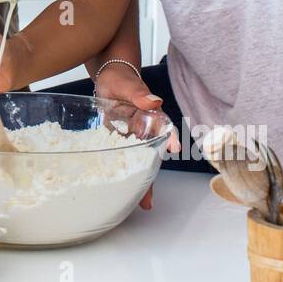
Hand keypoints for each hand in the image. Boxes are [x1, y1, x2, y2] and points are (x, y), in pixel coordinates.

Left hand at [93, 64, 179, 210]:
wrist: (108, 78)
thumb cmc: (121, 78)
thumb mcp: (128, 84)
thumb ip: (139, 92)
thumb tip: (154, 100)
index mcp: (150, 115)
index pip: (164, 128)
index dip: (169, 139)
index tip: (174, 149)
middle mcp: (143, 129)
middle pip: (150, 154)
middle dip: (150, 177)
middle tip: (148, 200)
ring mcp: (130, 135)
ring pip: (136, 160)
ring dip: (138, 179)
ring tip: (139, 203)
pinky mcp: (116, 138)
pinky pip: (119, 156)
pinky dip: (118, 170)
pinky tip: (116, 186)